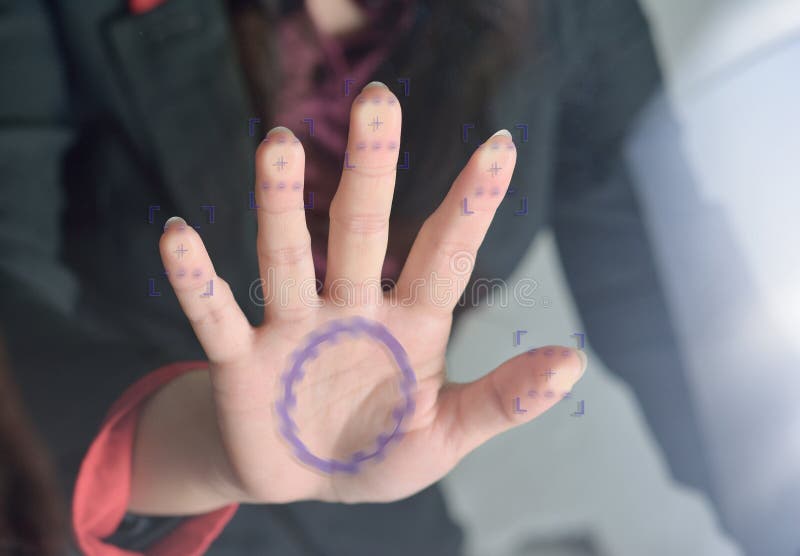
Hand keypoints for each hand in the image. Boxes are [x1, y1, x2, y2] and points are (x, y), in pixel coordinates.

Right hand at [142, 81, 585, 511]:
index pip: (444, 256)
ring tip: (277, 144)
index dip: (472, 205)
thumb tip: (574, 360)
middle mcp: (351, 310)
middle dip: (371, 170)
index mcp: (409, 325)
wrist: (306, 482)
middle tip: (379, 101)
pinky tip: (178, 235)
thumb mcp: (446, 436)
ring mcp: (293, 329)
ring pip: (286, 257)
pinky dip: (195, 281)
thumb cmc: (380, 451)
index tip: (502, 145)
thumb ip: (502, 399)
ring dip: (281, 204)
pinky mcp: (241, 360)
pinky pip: (214, 315)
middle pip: (361, 230)